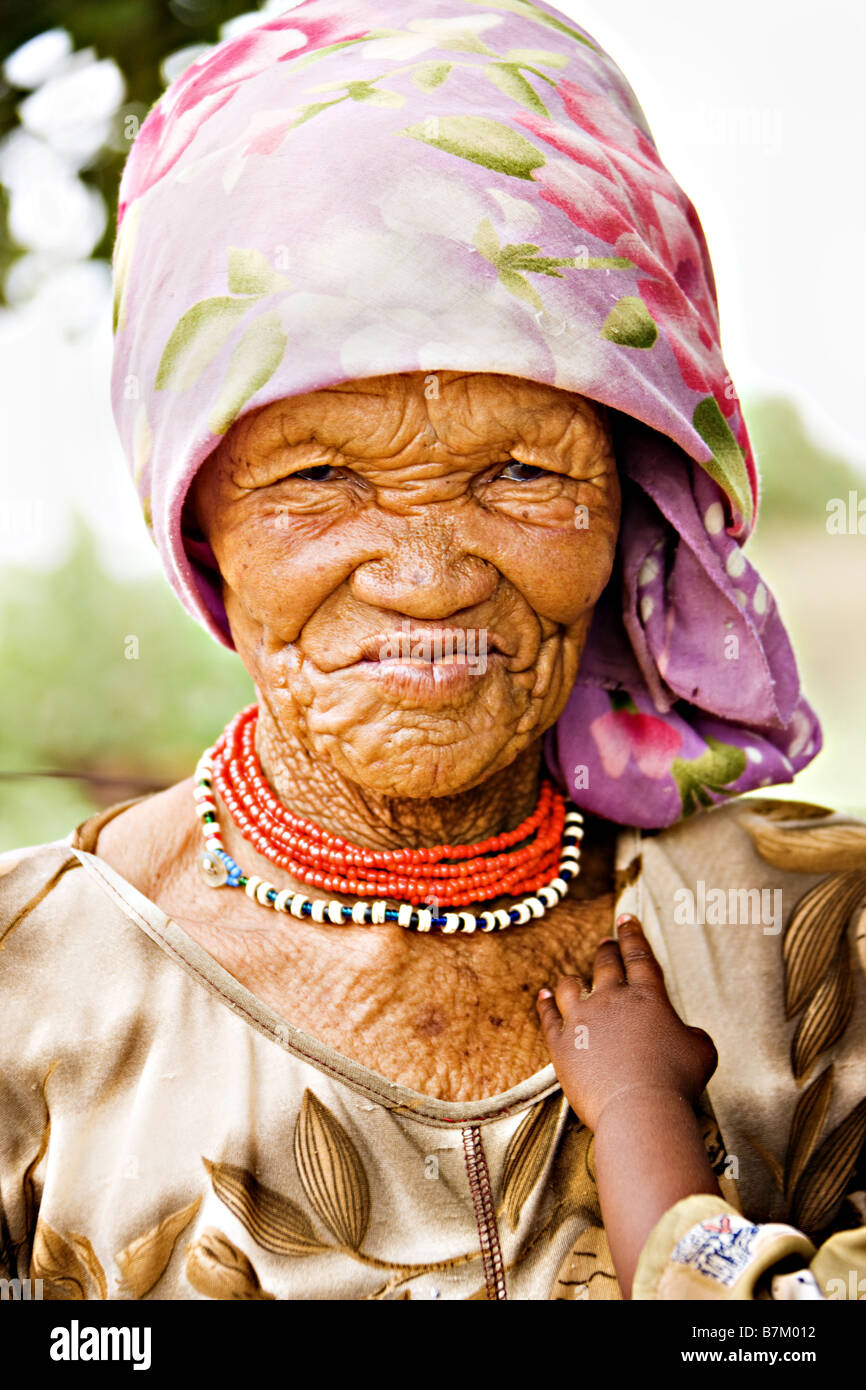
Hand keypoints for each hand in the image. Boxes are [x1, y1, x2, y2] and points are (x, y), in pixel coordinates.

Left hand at [536, 915, 717, 1132]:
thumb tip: (683, 1033)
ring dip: (572, 980)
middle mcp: (612, 999)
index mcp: (648, 996)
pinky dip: (544, 1004)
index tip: (625, 918)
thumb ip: (691, 1034)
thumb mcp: (702, 1051)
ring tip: (571, 978)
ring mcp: (582, 1019)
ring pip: (570, 985)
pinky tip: (543, 997)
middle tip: (606, 943)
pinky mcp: (560, 1043)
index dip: (632, 934)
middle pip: (605, 964)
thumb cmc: (677, 1082)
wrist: (640, 1109)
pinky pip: (547, 1015)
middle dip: (606, 950)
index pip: (639, 955)